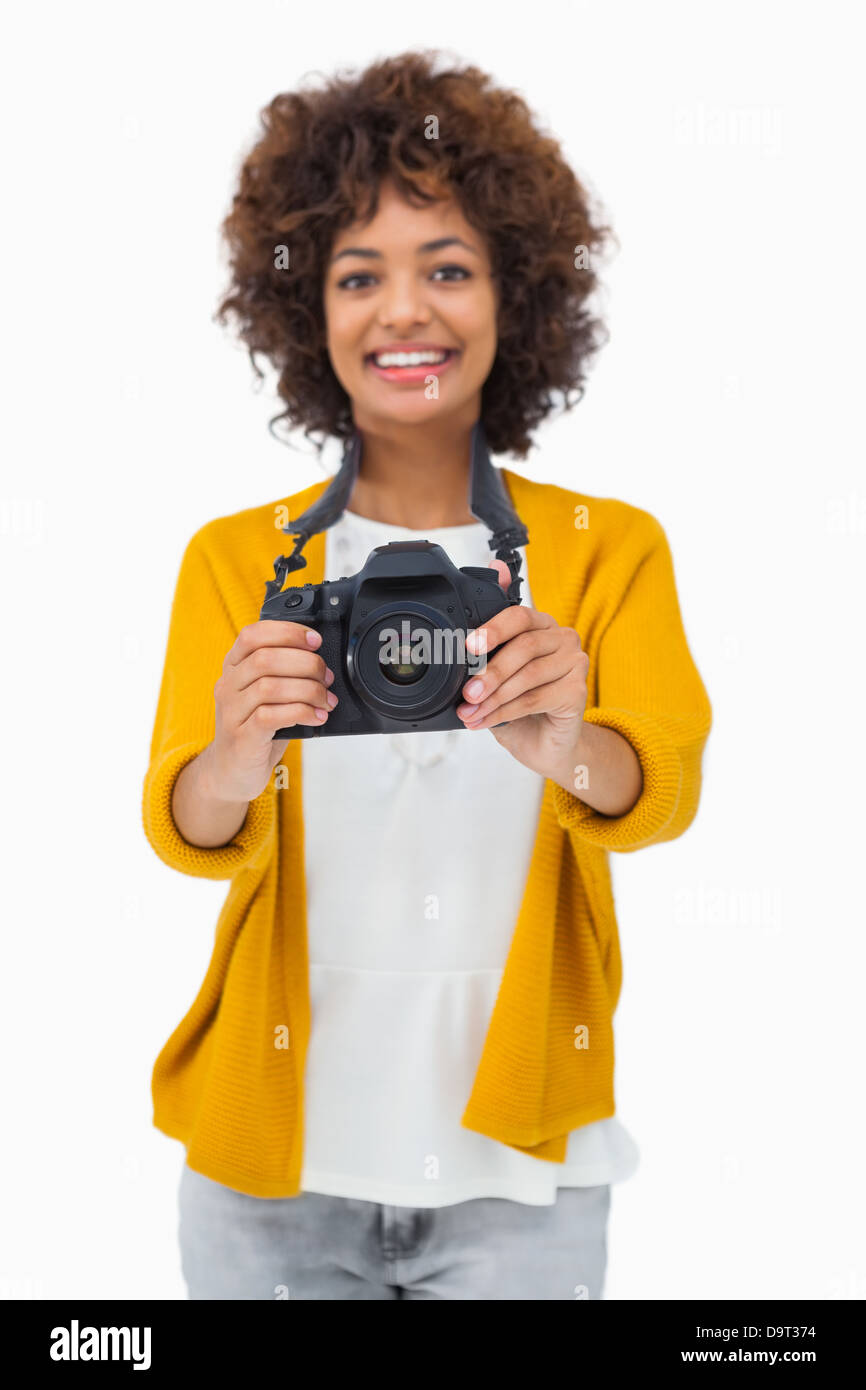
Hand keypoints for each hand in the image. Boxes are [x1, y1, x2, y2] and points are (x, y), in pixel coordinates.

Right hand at [205, 620, 337, 802]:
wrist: (231, 771)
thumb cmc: (256, 729)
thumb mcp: (266, 695)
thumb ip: (284, 674)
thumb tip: (323, 662)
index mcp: (233, 667)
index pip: (252, 635)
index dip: (287, 632)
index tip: (315, 641)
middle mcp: (228, 686)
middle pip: (265, 659)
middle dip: (306, 663)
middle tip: (326, 677)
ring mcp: (232, 712)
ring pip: (270, 686)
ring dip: (308, 690)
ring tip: (326, 700)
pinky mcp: (242, 738)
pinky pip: (271, 716)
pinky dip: (301, 712)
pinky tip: (317, 716)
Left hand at [456, 561, 588, 780]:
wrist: (545, 746)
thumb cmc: (521, 711)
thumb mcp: (496, 685)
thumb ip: (483, 670)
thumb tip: (456, 668)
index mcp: (540, 626)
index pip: (518, 616)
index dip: (494, 629)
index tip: (470, 646)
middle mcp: (563, 638)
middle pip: (525, 646)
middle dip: (491, 672)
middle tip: (468, 693)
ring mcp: (575, 663)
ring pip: (529, 674)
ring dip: (495, 696)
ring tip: (471, 712)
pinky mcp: (578, 691)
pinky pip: (535, 698)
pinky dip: (505, 711)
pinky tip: (486, 720)